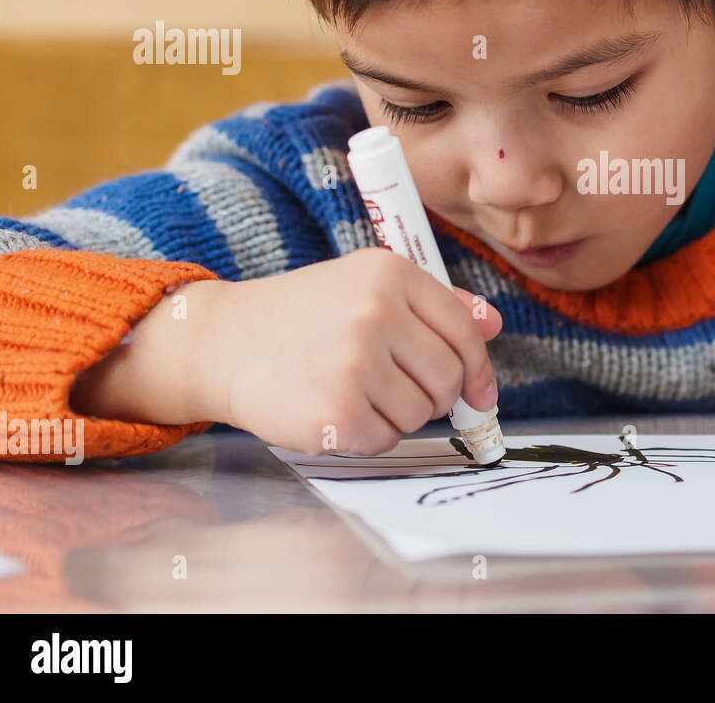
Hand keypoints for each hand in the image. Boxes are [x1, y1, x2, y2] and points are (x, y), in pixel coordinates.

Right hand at [73, 247, 502, 455]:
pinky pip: (386, 440)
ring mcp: (355, 364)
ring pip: (421, 412)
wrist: (222, 342)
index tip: (479, 392)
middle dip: (433, 394)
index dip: (478, 369)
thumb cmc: (303, 316)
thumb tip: (492, 324)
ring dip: (397, 414)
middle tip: (392, 387)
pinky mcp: (335, 413)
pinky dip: (368, 435)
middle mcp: (375, 313)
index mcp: (390, 274)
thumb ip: (435, 305)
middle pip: (449, 378)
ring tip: (354, 390)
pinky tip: (336, 410)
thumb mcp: (366, 287)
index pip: (466, 332)